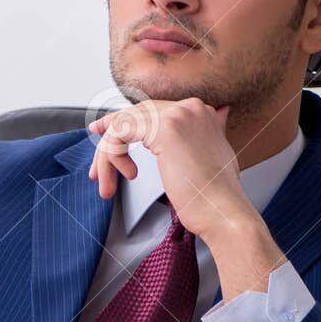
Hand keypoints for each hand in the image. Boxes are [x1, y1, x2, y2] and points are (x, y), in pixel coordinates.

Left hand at [87, 98, 286, 295]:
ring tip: (107, 186)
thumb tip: (217, 115)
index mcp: (199, 112)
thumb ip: (208, 133)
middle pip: (133, 116)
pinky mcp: (164, 130)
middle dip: (110, 143)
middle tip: (96, 169)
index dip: (124, 125)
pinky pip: (119, 135)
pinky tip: (118, 178)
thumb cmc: (215, 197)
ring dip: (107, 157)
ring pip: (122, 126)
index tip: (103, 136)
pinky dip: (110, 157)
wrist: (224, 214)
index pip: (150, 112)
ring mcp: (177, 116)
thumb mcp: (213, 157)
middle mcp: (189, 108)